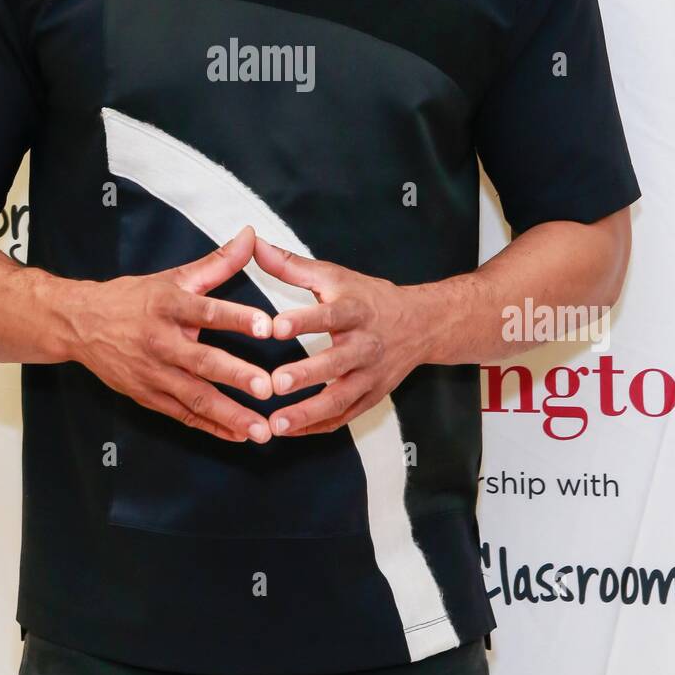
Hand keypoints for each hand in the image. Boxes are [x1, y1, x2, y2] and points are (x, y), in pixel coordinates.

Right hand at [70, 225, 274, 443]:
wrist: (79, 324)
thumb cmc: (133, 298)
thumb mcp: (173, 277)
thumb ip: (218, 262)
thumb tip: (251, 236)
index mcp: (168, 306)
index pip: (207, 311)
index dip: (237, 318)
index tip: (267, 327)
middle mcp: (161, 341)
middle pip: (202, 360)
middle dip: (236, 376)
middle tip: (267, 387)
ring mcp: (153, 373)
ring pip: (194, 397)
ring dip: (230, 414)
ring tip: (261, 429)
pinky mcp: (147, 396)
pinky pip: (183, 415)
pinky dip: (211, 427)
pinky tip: (238, 435)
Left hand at [253, 236, 427, 436]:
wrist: (421, 325)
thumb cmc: (368, 297)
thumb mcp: (334, 276)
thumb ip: (291, 265)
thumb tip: (254, 243)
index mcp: (355, 310)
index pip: (329, 315)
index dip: (303, 321)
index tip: (274, 326)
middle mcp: (365, 345)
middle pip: (336, 363)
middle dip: (306, 374)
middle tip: (275, 383)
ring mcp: (370, 375)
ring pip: (340, 398)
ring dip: (308, 412)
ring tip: (276, 423)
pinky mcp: (371, 397)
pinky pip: (344, 417)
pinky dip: (317, 426)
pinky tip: (290, 431)